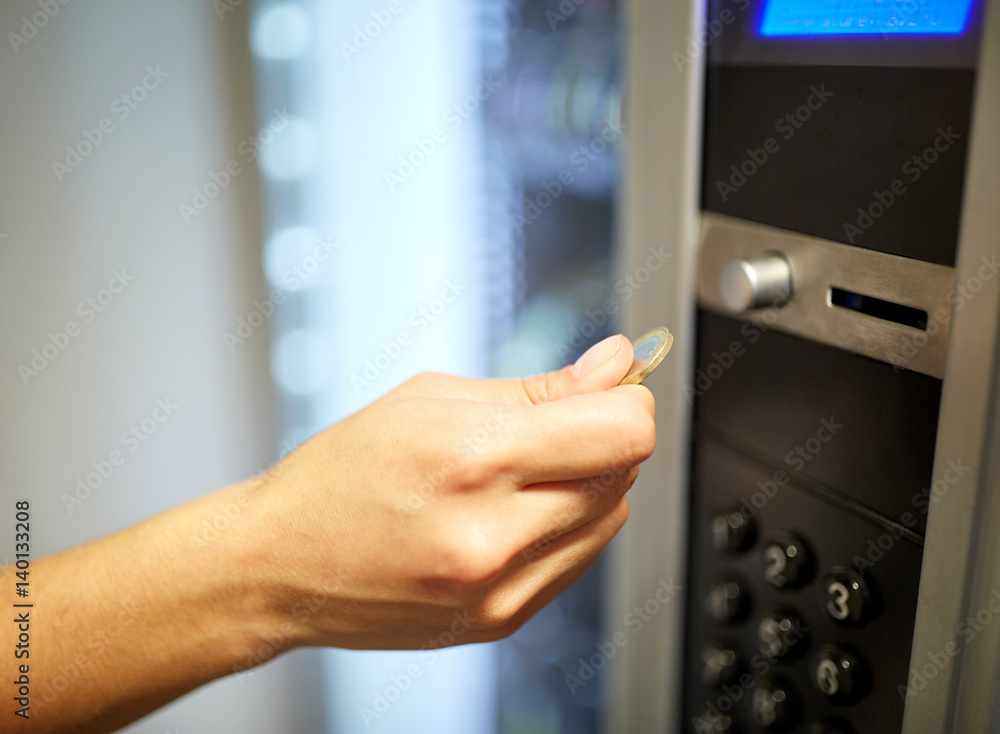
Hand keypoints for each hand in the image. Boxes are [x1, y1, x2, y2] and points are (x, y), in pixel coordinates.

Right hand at [245, 333, 656, 650]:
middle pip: (624, 472)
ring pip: (609, 517)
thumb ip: (540, 388)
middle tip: (565, 420)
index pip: (622, 430)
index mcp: (473, 458)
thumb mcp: (430, 399)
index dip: (628, 398)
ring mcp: (499, 588)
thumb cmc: (341, 473)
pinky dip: (566, 524)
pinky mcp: (502, 620)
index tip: (612, 387)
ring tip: (527, 469)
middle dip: (606, 435)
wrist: (279, 566)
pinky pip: (577, 559)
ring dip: (590, 481)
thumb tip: (616, 365)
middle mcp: (493, 534)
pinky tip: (517, 510)